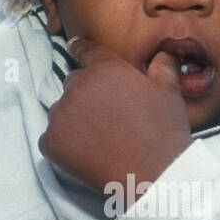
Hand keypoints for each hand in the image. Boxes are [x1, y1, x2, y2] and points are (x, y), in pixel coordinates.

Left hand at [38, 38, 193, 192]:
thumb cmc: (163, 132)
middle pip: (73, 83)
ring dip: (73, 120)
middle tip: (105, 117)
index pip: (84, 50)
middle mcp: (78, 86)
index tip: (73, 47)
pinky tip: (85, 153)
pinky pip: (50, 138)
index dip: (79, 49)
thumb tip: (163, 54)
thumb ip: (162, 67)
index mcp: (104, 69)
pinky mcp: (51, 141)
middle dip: (85, 95)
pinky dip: (62, 145)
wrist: (153, 172)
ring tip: (99, 139)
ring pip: (61, 111)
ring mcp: (62, 114)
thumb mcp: (169, 93)